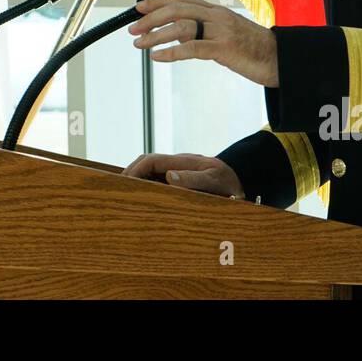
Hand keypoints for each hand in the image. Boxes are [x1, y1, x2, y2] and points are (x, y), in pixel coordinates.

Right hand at [122, 152, 244, 198]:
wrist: (243, 178)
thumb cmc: (229, 180)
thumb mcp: (214, 179)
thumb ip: (193, 179)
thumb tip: (169, 177)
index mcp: (181, 161)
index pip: (150, 160)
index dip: (135, 169)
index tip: (125, 181)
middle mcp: (176, 165)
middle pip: (146, 164)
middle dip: (131, 174)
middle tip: (118, 190)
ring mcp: (178, 172)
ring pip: (151, 172)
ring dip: (138, 181)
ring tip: (126, 196)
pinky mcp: (181, 181)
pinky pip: (159, 182)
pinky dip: (148, 188)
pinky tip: (143, 200)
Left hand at [128, 0, 278, 87]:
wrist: (281, 59)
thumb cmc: (255, 48)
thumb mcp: (229, 32)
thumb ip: (207, 29)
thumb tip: (182, 33)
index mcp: (217, 11)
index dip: (158, 1)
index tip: (139, 7)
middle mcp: (217, 17)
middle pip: (177, 9)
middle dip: (151, 18)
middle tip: (133, 29)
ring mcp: (221, 31)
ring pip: (181, 26)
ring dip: (156, 35)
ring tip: (140, 44)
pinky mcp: (224, 49)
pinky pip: (192, 48)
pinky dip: (171, 51)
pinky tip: (158, 56)